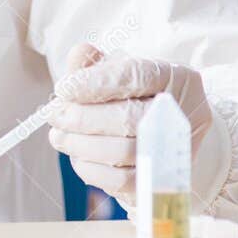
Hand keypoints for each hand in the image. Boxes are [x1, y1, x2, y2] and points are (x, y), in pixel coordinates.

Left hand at [47, 43, 212, 201]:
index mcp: (178, 78)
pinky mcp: (158, 181)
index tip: (63, 87)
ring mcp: (174, 152)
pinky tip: (76, 156)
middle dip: (82, 118)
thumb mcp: (122, 71)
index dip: (96, 82)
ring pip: (122, 151)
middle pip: (129, 118)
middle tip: (54, 114)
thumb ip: (97, 64)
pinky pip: (120, 181)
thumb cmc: (140, 96)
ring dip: (80, 144)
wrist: (168, 133)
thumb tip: (77, 55)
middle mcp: (183, 115)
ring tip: (58, 135)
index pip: (137, 77)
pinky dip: (90, 168)